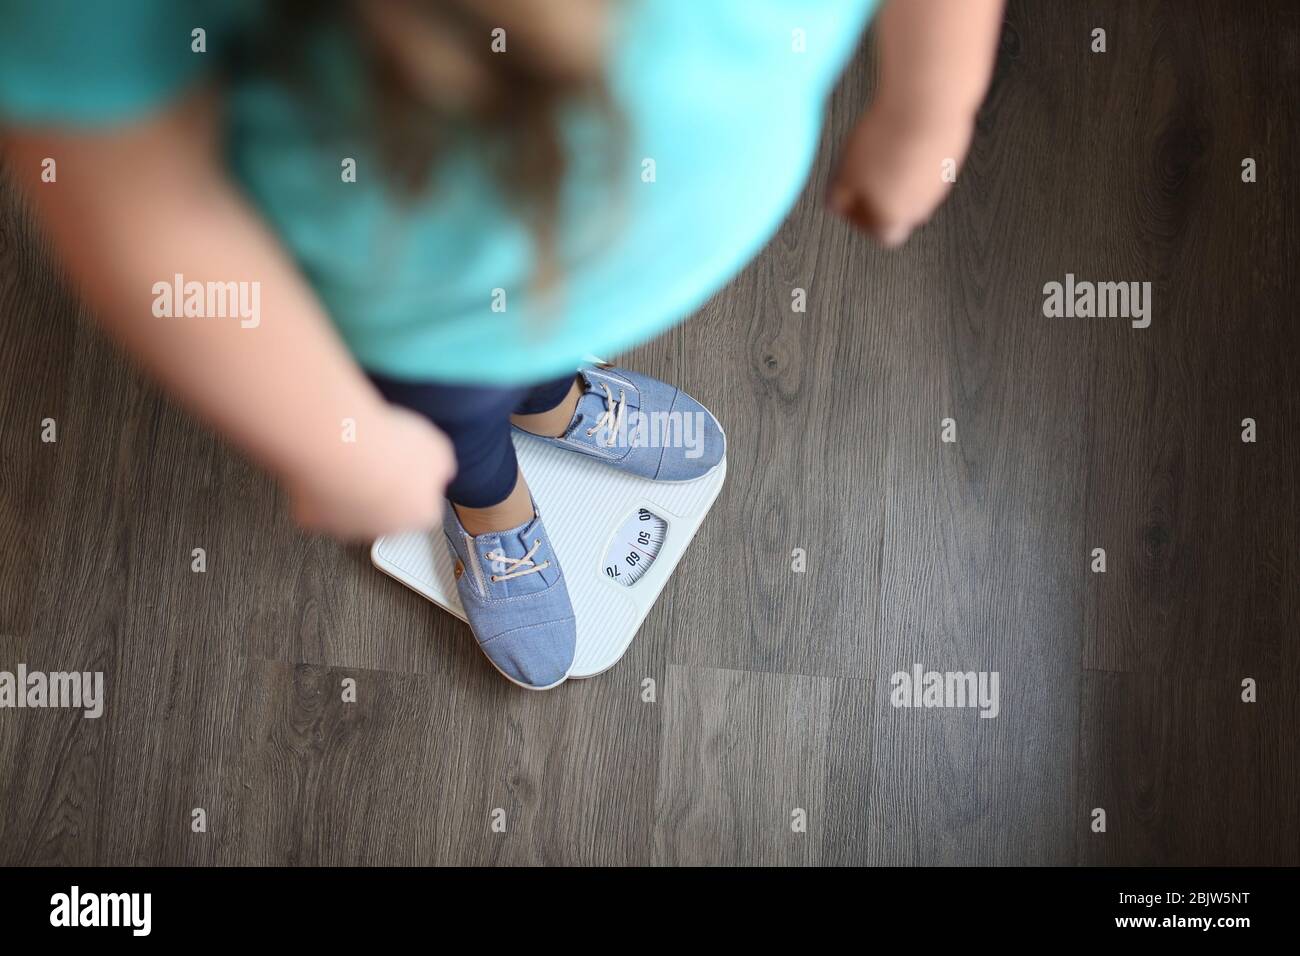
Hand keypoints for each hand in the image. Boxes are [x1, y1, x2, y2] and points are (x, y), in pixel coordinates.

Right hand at [285, 404, 454, 540]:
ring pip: (350, 510)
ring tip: (346, 455)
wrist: (343, 450)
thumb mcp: (437, 449)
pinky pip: (317, 504)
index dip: (413, 482)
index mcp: (421, 514)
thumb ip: (440, 466)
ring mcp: (349, 528)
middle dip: (380, 489)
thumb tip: (439, 472)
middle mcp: (387, 529)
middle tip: (373, 458)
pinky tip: (322, 464)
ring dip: (349, 489)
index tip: (403, 462)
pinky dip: (317, 488)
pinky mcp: (315, 521)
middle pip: (386, 512)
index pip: (423, 505)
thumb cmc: (390, 448)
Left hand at [828, 103, 974, 246]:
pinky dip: (914, 156)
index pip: (881, 235)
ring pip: (915, 188)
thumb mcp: (844, 175)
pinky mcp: (951, 156)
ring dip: (897, 175)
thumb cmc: (885, 141)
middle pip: (901, 213)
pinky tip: (901, 138)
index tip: (853, 202)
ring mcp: (940, 182)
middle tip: (865, 177)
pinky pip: (929, 165)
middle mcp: (921, 206)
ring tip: (882, 152)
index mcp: (893, 218)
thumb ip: (838, 198)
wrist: (925, 104)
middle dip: (880, 197)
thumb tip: (835, 207)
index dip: (863, 220)